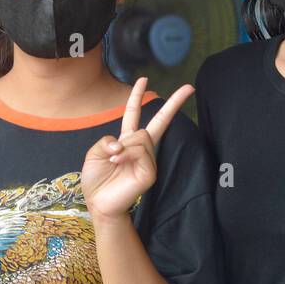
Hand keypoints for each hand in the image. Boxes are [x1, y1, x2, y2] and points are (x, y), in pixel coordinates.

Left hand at [81, 78, 193, 218]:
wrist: (98, 203)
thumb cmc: (96, 180)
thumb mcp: (94, 153)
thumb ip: (107, 140)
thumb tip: (124, 142)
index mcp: (126, 141)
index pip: (134, 115)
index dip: (137, 97)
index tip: (144, 80)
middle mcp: (141, 149)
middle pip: (159, 122)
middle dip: (174, 104)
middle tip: (190, 87)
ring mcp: (148, 160)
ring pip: (141, 137)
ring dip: (124, 147)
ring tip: (115, 161)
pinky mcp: (150, 172)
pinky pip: (140, 152)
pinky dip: (126, 155)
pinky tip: (118, 164)